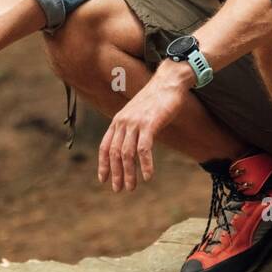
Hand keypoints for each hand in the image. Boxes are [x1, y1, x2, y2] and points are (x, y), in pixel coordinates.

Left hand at [98, 64, 191, 191]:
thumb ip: (132, 127)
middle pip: (114, 153)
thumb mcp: (138, 113)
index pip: (105, 146)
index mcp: (118, 120)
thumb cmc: (156, 99)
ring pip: (127, 154)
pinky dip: (145, 164)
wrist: (169, 82)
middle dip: (116, 173)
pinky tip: (148, 176)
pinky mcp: (150, 124)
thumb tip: (132, 144)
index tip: (103, 179)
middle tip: (118, 189)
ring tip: (131, 187)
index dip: (103, 164)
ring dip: (129, 173)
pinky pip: (144, 149)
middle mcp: (123, 122)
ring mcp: (136, 123)